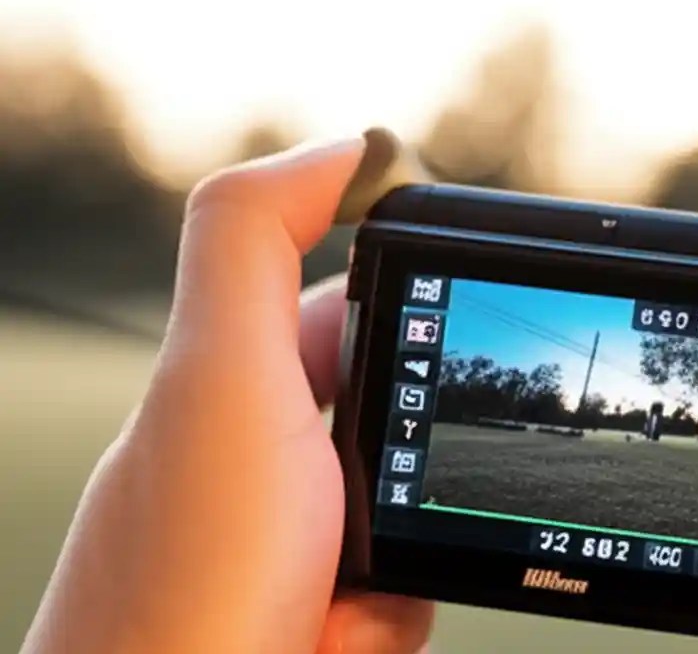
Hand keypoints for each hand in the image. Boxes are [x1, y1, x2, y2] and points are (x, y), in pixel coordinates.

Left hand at [22, 138, 432, 652]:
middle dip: (417, 463)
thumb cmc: (185, 578)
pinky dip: (389, 622)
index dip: (412, 309)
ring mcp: (291, 545)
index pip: (351, 303)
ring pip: (421, 518)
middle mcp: (263, 458)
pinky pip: (408, 599)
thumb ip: (256, 243)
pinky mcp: (319, 616)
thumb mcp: (222, 381)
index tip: (464, 329)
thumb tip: (344, 142)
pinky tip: (329, 639)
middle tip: (362, 507)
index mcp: (239, 382)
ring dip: (407, 557)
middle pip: (408, 420)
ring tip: (331, 596)